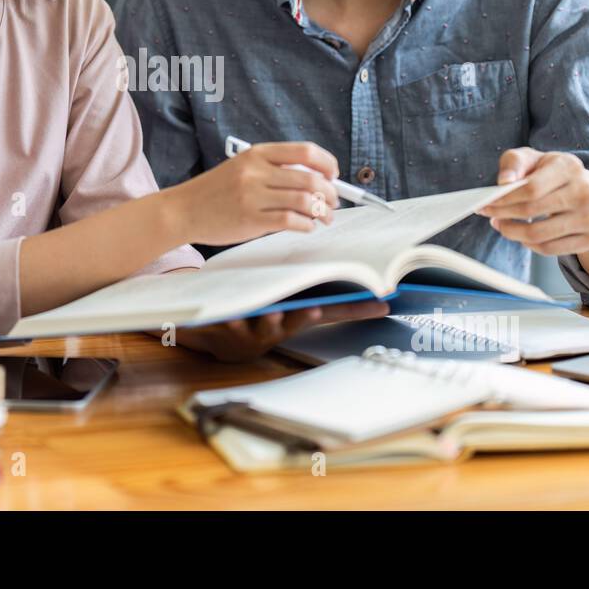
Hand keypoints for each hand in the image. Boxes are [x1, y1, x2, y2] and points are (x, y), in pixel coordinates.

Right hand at [165, 141, 339, 246]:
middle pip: (310, 179)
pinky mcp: (250, 220)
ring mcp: (252, 196)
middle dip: (330, 193)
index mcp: (257, 154)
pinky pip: (291, 221)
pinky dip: (306, 225)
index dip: (327, 163)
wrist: (183, 210)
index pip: (305, 151)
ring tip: (324, 218)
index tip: (333, 174)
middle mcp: (256, 172)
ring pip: (305, 201)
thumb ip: (274, 168)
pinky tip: (306, 226)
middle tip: (333, 202)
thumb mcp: (243, 167)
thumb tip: (316, 178)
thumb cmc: (216, 191)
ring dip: (323, 212)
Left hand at [170, 299, 391, 362]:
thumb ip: (302, 279)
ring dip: (271, 320)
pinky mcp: (228, 331)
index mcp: (294, 314)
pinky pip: (231, 324)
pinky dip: (233, 320)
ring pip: (266, 327)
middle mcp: (279, 328)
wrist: (207, 327)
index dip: (357, 309)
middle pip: (300, 323)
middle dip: (308, 317)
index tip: (381, 304)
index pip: (331, 311)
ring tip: (271, 312)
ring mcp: (253, 333)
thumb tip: (335, 254)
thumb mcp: (279, 293)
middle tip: (316, 309)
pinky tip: (231, 315)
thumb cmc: (252, 306)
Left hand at [476, 147, 588, 255]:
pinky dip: (529, 245)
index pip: (530, 188)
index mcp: (570, 167)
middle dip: (502, 215)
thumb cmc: (553, 174)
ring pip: (538, 235)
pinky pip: (549, 249)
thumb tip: (504, 182)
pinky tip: (523, 235)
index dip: (504, 199)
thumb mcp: (534, 159)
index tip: (485, 203)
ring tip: (502, 225)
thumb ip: (514, 163)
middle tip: (488, 215)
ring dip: (512, 233)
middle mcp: (586, 192)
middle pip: (531, 211)